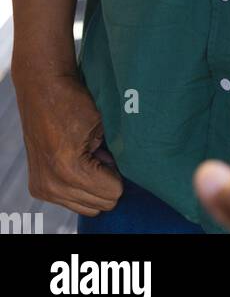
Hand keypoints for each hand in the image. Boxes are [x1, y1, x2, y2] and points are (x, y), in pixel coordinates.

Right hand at [14, 70, 122, 215]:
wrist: (42, 89)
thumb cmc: (74, 101)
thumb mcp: (103, 125)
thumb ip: (115, 154)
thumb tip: (123, 173)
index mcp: (70, 169)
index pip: (112, 193)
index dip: (119, 174)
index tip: (114, 155)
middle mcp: (53, 184)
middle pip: (100, 205)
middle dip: (107, 182)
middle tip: (103, 156)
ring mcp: (43, 188)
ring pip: (86, 207)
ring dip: (93, 187)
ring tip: (90, 159)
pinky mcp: (38, 187)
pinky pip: (70, 200)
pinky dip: (79, 186)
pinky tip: (77, 163)